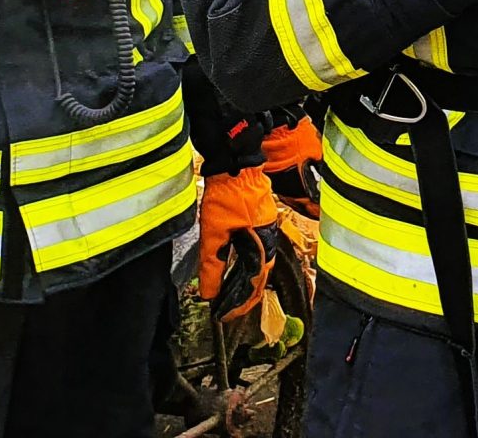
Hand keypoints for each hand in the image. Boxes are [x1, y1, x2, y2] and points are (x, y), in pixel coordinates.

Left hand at [199, 166, 280, 312]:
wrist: (234, 163)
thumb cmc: (226, 195)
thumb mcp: (214, 234)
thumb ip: (212, 265)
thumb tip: (209, 293)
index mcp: (261, 246)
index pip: (254, 284)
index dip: (240, 302)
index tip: (227, 315)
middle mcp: (268, 238)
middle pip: (259, 275)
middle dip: (245, 295)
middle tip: (231, 309)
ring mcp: (266, 226)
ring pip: (259, 261)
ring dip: (246, 279)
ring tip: (233, 292)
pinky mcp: (260, 217)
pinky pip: (257, 247)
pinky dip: (247, 262)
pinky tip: (237, 262)